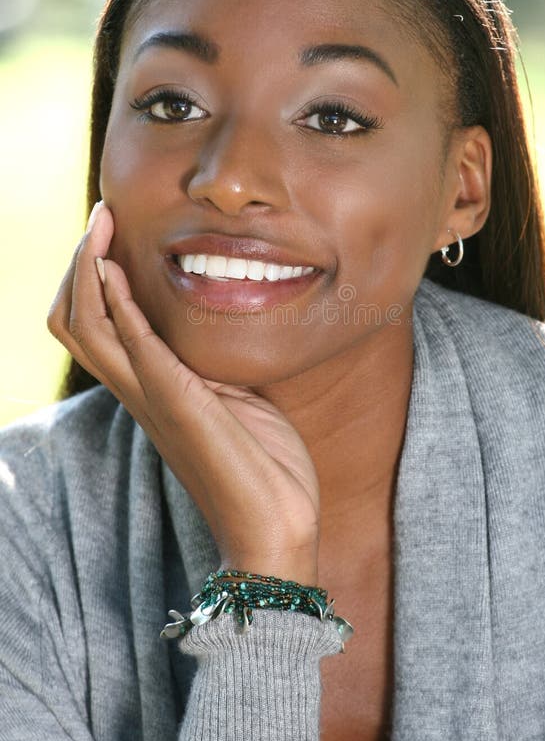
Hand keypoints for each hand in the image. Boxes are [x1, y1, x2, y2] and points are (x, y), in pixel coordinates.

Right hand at [47, 202, 319, 584]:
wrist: (276, 525)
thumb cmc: (261, 465)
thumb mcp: (235, 396)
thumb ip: (209, 362)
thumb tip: (214, 325)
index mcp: (150, 388)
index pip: (92, 326)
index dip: (90, 276)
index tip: (112, 228)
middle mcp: (138, 391)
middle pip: (73, 321)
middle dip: (78, 262)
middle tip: (100, 215)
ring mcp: (152, 397)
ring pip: (86, 328)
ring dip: (89, 268)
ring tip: (102, 224)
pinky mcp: (177, 402)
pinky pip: (133, 344)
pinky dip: (119, 302)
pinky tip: (117, 268)